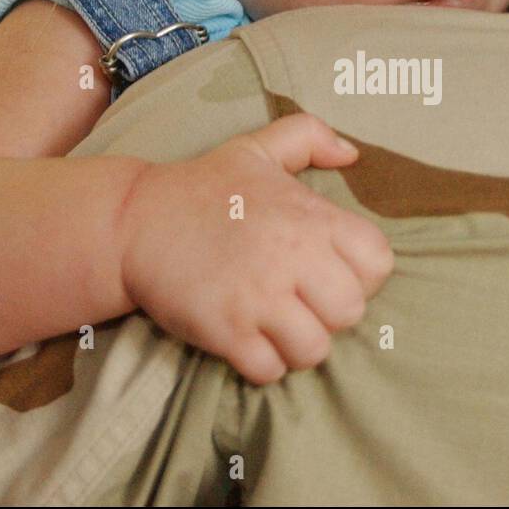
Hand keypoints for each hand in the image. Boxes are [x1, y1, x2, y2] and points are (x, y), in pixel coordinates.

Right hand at [119, 113, 393, 383]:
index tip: (330, 273)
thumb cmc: (201, 188)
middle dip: (329, 314)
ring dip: (297, 346)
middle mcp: (292, 257)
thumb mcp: (257, 148)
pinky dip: (263, 365)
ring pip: (315, 350)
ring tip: (276, 328)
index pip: (376, 263)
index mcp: (310, 217)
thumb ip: (310, 137)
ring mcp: (259, 297)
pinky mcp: (226, 330)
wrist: (132, 221)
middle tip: (300, 303)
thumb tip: (352, 153)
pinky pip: (270, 371)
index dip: (361, 275)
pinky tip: (248, 342)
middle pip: (350, 311)